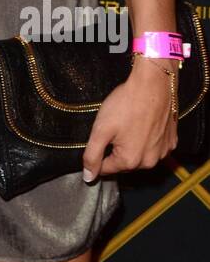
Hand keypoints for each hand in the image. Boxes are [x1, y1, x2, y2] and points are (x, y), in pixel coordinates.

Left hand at [82, 55, 177, 179]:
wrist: (152, 84)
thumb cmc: (126, 104)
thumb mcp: (100, 129)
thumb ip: (92, 155)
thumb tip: (89, 176)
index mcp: (130, 161)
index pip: (106, 169)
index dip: (98, 155)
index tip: (100, 139)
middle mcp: (149, 161)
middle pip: (124, 163)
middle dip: (116, 149)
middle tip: (114, 128)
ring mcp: (163, 151)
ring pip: (140, 155)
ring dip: (133, 145)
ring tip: (129, 124)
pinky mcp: (171, 140)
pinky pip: (154, 146)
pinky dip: (148, 139)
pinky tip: (143, 124)